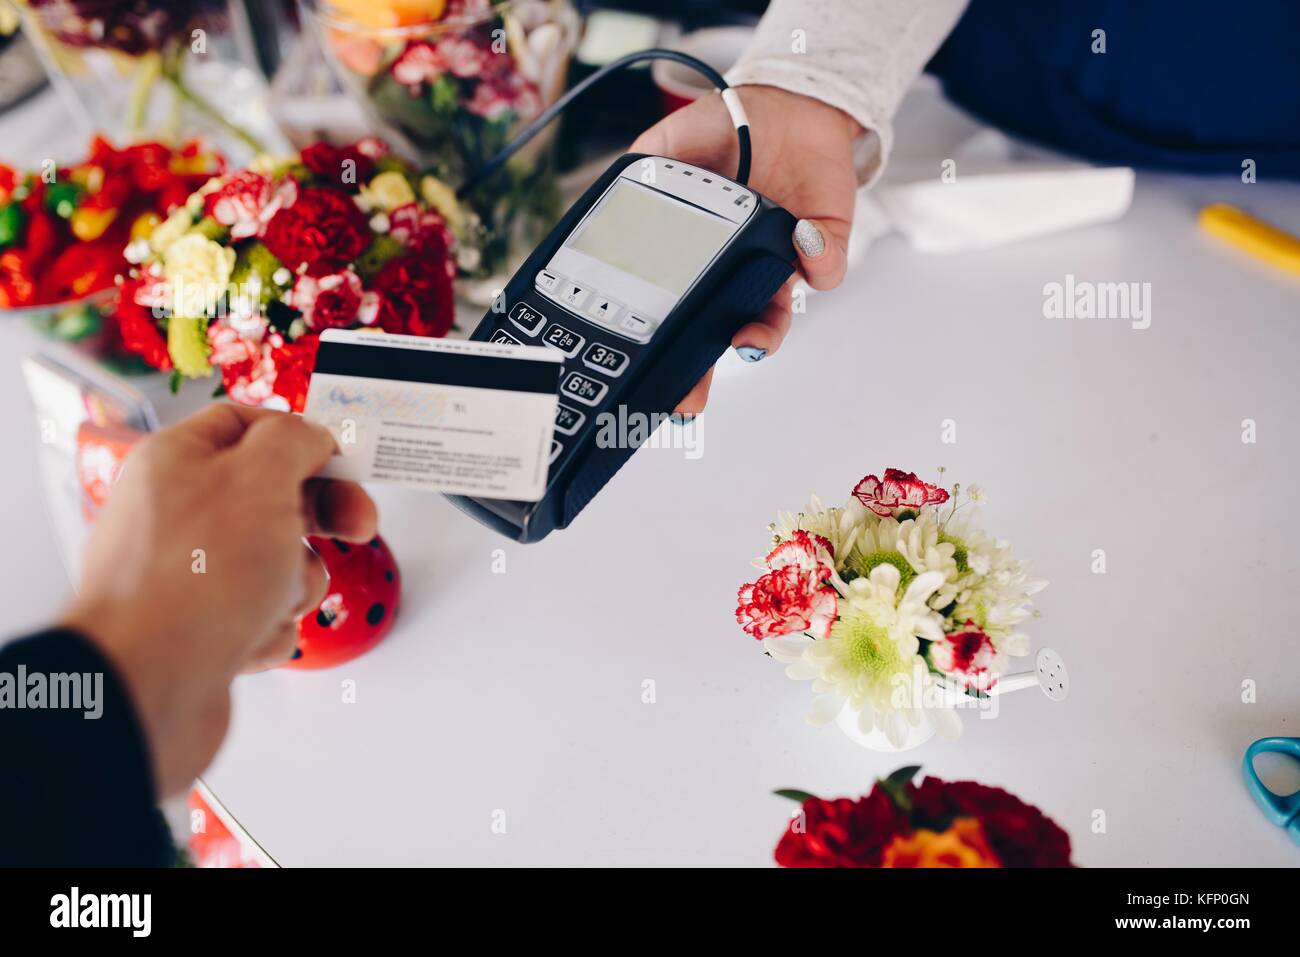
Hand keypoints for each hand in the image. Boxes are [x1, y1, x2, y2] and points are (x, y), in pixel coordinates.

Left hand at [61, 404, 377, 797]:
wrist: (148, 685)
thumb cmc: (193, 579)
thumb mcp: (262, 479)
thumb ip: (293, 442)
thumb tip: (309, 439)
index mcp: (176, 461)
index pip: (247, 425)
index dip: (301, 437)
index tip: (343, 462)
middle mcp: (176, 513)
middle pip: (271, 495)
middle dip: (320, 515)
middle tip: (356, 525)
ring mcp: (187, 573)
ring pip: (276, 560)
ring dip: (295, 581)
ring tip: (273, 598)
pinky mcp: (200, 627)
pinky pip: (262, 615)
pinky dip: (269, 627)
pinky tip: (249, 636)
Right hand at [631, 84, 860, 412]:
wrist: (789, 102)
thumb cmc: (728, 130)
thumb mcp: (666, 147)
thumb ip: (638, 175)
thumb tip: (610, 201)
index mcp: (695, 257)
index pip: (675, 315)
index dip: (664, 353)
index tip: (647, 381)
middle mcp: (735, 271)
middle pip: (716, 336)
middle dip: (701, 374)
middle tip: (687, 399)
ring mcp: (779, 266)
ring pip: (772, 319)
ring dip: (762, 333)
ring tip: (748, 336)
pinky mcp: (823, 245)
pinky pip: (823, 268)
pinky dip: (817, 259)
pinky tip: (801, 236)